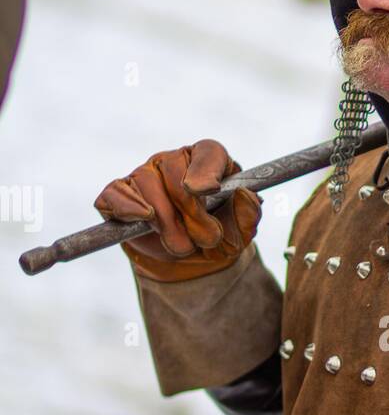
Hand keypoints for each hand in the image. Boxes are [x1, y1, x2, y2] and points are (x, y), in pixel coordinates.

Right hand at [94, 139, 261, 282]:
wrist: (194, 261)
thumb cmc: (219, 235)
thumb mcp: (241, 230)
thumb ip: (248, 212)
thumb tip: (243, 195)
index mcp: (209, 161)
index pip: (208, 153)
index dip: (207, 171)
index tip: (210, 191)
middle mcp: (174, 161)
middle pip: (173, 170)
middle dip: (190, 210)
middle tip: (206, 239)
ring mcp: (144, 176)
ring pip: (146, 183)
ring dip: (166, 221)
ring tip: (183, 246)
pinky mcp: (119, 196)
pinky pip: (115, 194)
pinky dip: (127, 207)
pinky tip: (144, 219)